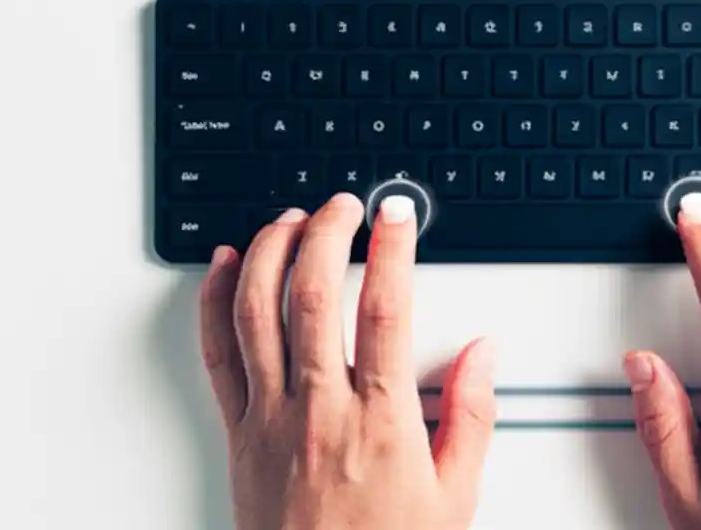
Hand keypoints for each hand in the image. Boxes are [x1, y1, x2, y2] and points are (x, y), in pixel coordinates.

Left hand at [198, 194, 497, 529]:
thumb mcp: (455, 495)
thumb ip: (472, 417)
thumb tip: (484, 354)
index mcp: (381, 421)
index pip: (385, 309)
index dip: (392, 249)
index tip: (398, 214)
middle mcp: (320, 410)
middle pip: (312, 295)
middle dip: (327, 232)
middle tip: (344, 205)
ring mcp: (271, 417)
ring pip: (257, 312)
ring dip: (270, 252)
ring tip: (291, 220)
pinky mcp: (237, 431)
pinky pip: (218, 353)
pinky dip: (216, 300)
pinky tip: (227, 266)